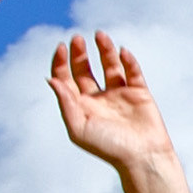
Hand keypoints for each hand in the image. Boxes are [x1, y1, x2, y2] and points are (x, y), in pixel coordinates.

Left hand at [49, 32, 178, 175]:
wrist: (142, 157)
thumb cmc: (109, 148)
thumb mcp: (79, 127)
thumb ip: (65, 102)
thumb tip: (51, 79)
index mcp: (81, 107)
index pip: (66, 79)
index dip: (61, 62)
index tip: (61, 47)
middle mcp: (98, 99)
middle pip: (85, 69)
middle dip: (79, 53)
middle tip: (77, 39)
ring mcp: (119, 94)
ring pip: (109, 65)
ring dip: (104, 49)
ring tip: (99, 35)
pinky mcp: (139, 93)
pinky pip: (133, 71)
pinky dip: (128, 60)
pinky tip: (122, 52)